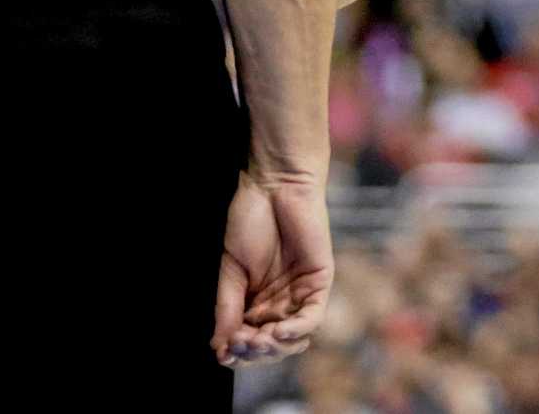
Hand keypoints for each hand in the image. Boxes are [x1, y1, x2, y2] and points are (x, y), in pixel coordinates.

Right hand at [212, 175, 332, 367]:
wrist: (273, 186)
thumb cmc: (250, 221)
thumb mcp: (230, 270)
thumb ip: (227, 308)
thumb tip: (219, 349)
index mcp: (256, 300)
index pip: (249, 340)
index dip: (238, 352)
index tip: (224, 352)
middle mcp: (279, 301)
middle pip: (271, 345)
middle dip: (255, 352)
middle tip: (239, 344)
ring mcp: (300, 292)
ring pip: (293, 337)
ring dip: (274, 346)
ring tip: (255, 340)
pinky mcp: (320, 280)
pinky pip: (312, 316)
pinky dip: (297, 329)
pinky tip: (278, 331)